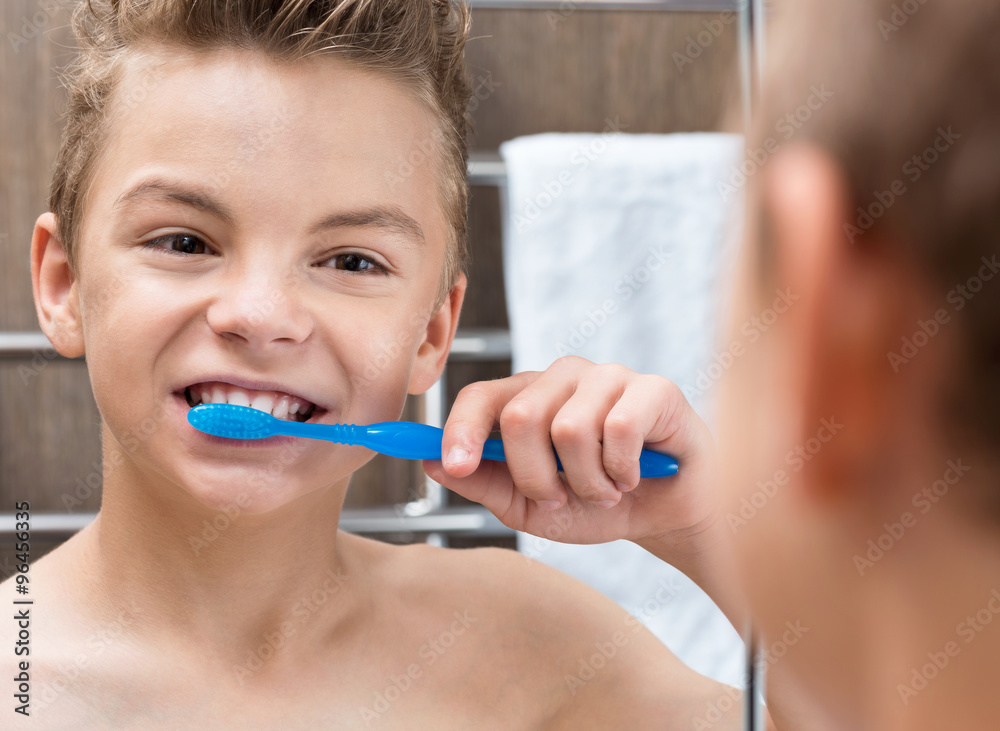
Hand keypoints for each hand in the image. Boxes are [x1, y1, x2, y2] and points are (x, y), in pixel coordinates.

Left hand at [423, 356, 721, 569]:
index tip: (455, 465)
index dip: (461, 429)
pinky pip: (617, 430)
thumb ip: (484, 484)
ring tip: (605, 489)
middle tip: (560, 498)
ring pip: (569, 428)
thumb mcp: (530, 507)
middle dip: (535, 477)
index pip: (481, 396)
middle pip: (520, 416)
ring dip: (586, 482)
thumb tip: (432, 464)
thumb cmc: (596, 504)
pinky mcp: (652, 388)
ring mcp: (608, 377)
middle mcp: (563, 377)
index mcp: (528, 398)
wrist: (665, 514)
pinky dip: (622, 471)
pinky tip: (633, 475)